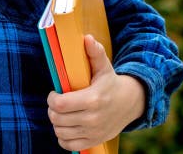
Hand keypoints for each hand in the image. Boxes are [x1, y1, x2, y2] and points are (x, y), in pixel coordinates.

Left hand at [47, 34, 145, 150]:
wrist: (130, 103)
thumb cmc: (110, 82)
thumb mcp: (103, 67)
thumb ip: (94, 52)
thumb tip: (87, 38)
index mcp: (93, 99)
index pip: (60, 105)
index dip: (52, 98)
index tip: (55, 93)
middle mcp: (93, 119)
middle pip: (57, 119)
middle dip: (52, 110)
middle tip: (57, 103)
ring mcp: (94, 132)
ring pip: (60, 133)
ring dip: (57, 123)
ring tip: (62, 114)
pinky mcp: (94, 141)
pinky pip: (70, 146)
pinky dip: (63, 138)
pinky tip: (67, 127)